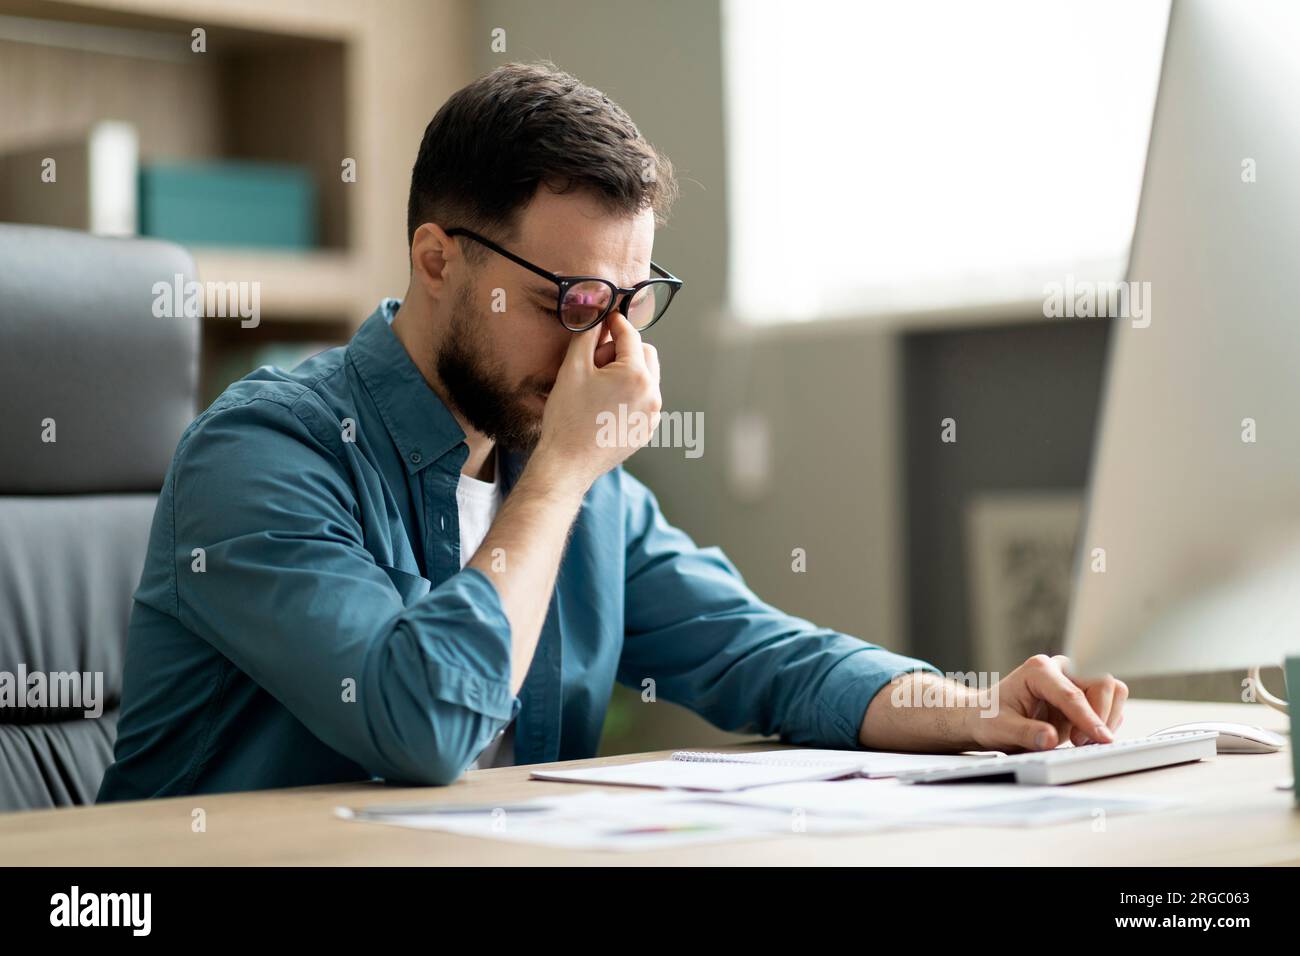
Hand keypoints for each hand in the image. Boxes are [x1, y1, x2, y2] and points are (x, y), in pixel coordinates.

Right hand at [532, 312, 660, 491]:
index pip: (631, 335)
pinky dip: (630, 394)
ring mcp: (652, 415)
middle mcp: (652, 394)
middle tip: (596, 361)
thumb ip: (588, 336)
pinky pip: (644, 400)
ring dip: (628, 372)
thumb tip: (597, 315)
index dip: (616, 323)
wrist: (567, 463)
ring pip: (647, 378)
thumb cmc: (567, 417)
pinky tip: (604, 404)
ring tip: (598, 386)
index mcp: (636, 375)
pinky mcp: (647, 430)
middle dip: (624, 350)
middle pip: (645, 354)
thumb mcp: (573, 368)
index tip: (606, 318)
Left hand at [967, 654, 1127, 751]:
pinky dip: (1107, 721)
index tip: (1101, 738)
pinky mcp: (1082, 696)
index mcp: (1037, 670)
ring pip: (1112, 689)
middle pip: (1100, 682)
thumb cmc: (990, 719)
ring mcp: (1073, 681)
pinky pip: (1111, 703)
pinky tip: (1086, 736)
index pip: (1071, 693)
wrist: (986, 718)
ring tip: (1082, 740)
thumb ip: (1024, 733)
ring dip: (1107, 717)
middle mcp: (1059, 669)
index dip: (1088, 717)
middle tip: (1080, 742)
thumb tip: (1049, 738)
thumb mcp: (1000, 729)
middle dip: (1099, 714)